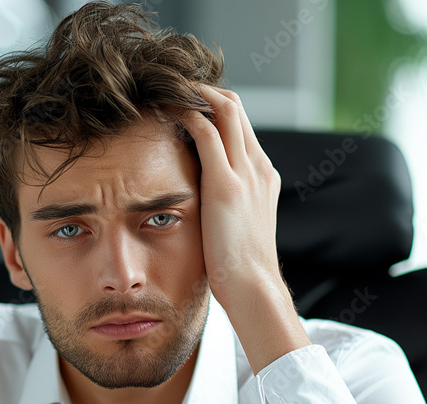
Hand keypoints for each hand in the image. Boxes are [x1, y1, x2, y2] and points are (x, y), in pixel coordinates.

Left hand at [181, 85, 311, 378]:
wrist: (254, 289)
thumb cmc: (239, 271)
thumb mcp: (234, 231)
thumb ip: (222, 211)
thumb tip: (199, 211)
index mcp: (263, 178)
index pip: (240, 126)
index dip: (213, 110)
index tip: (183, 107)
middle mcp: (257, 167)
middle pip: (234, 107)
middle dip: (202, 92)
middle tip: (168, 91)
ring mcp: (244, 173)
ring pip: (224, 109)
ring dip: (193, 95)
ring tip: (163, 92)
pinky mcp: (226, 184)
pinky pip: (205, 131)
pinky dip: (186, 114)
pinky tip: (164, 112)